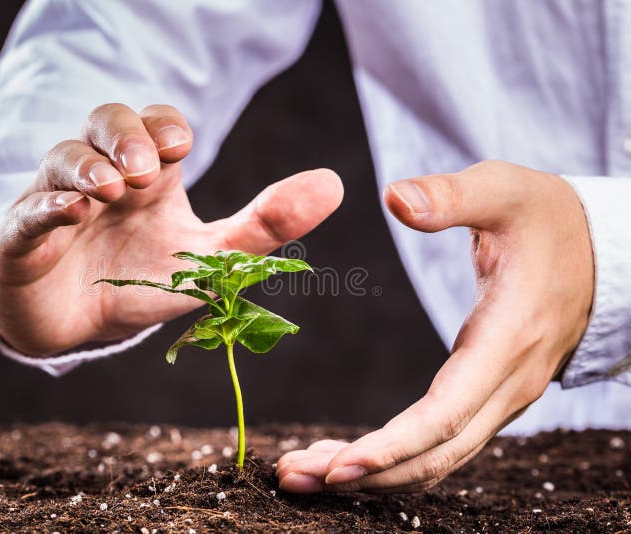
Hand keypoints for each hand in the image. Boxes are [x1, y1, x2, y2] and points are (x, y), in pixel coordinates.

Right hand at [0, 103, 343, 355]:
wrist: (80, 324)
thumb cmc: (142, 280)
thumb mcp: (210, 257)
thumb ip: (266, 224)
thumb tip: (335, 184)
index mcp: (148, 177)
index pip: (155, 125)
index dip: (165, 126)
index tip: (179, 148)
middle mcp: (102, 178)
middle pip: (106, 123)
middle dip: (126, 134)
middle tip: (146, 169)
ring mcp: (59, 203)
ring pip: (64, 159)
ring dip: (89, 166)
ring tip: (113, 190)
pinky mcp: (23, 239)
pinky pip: (28, 212)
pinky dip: (50, 207)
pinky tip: (73, 212)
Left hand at [276, 160, 593, 492]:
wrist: (601, 250)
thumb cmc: (546, 217)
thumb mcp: (504, 189)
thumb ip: (451, 195)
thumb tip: (393, 198)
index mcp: (508, 337)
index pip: (447, 412)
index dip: (393, 445)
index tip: (338, 465)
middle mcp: (509, 383)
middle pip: (435, 452)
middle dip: (364, 474)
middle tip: (294, 478)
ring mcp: (504, 396)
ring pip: (437, 457)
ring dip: (373, 475)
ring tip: (305, 474)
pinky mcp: (490, 395)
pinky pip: (442, 442)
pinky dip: (395, 459)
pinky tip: (348, 456)